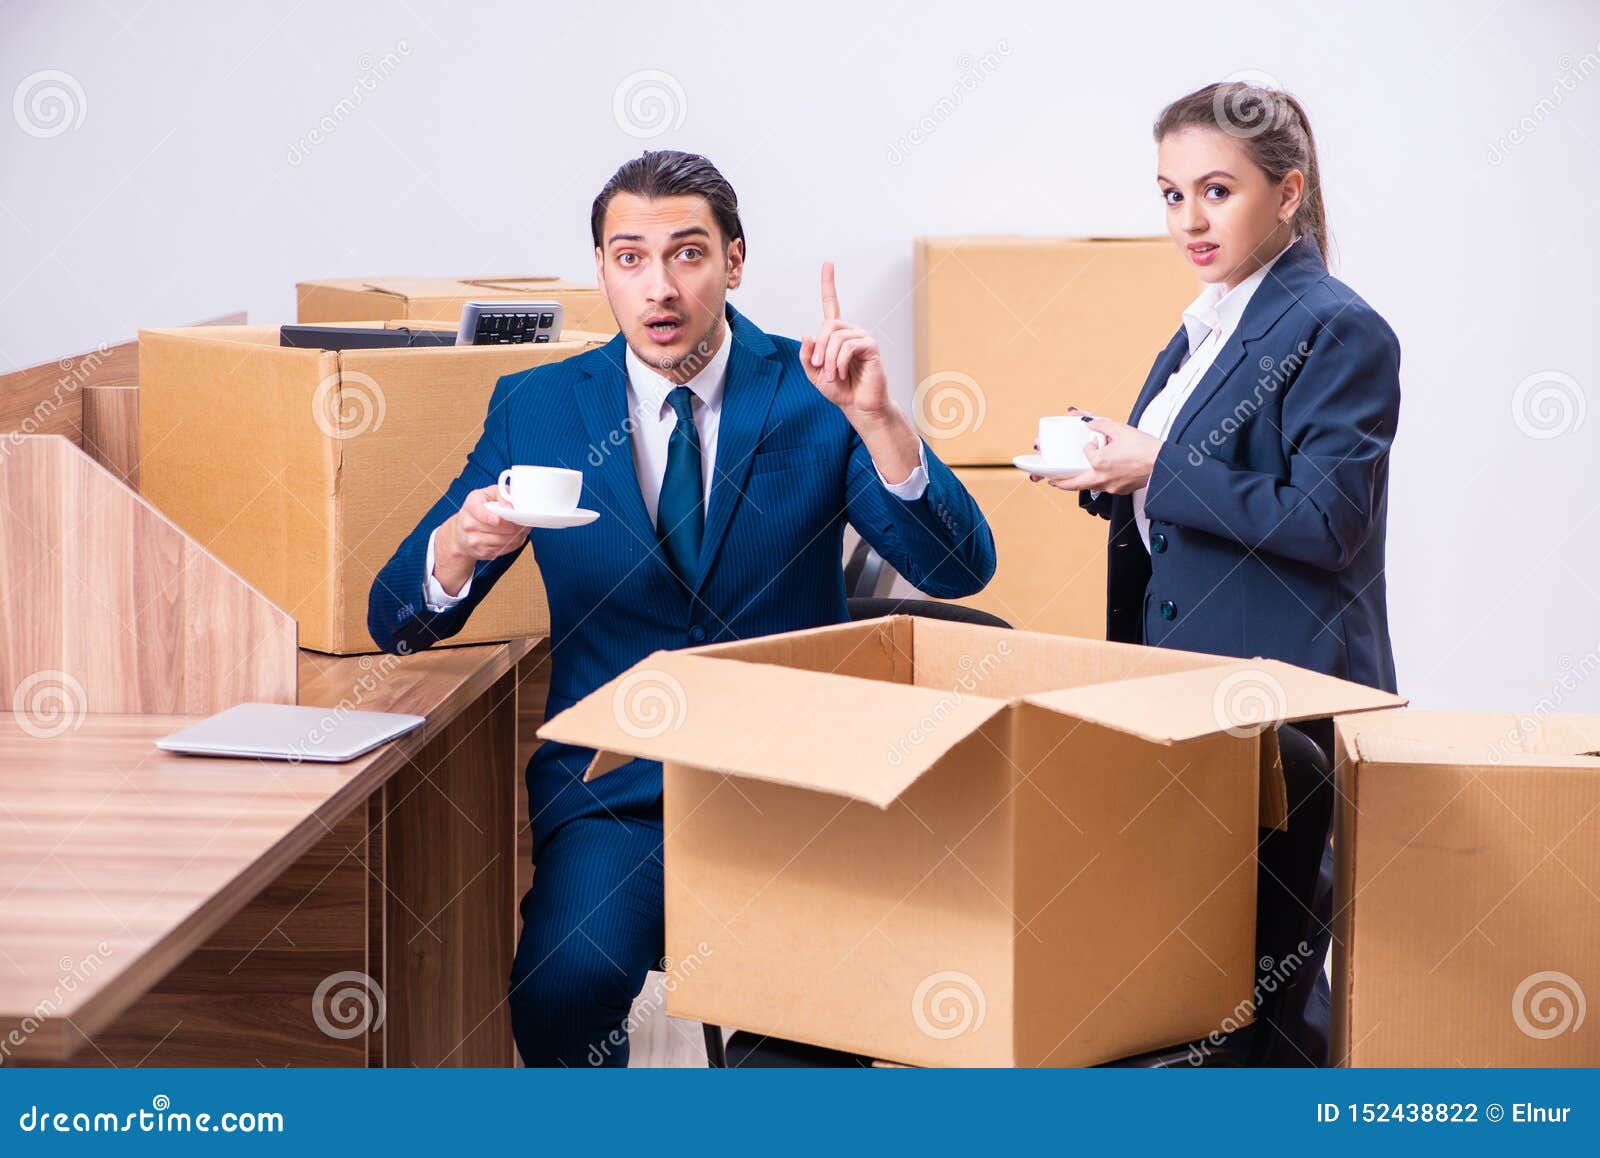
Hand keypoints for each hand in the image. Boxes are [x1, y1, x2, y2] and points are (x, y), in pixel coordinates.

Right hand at [449, 485, 531, 558]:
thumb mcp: (489, 493)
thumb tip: (511, 507)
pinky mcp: (481, 553)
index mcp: (471, 505)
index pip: (480, 512)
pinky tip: (514, 537)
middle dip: (515, 525)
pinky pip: (503, 549)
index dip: (492, 517)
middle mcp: (468, 524)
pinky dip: (512, 544)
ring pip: (503, 540)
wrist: (463, 530)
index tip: (499, 519)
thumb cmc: (481, 508)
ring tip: (522, 529)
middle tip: (524, 521)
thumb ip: (502, 495)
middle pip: (497, 528)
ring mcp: (473, 540)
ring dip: (517, 535)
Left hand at [799, 262, 889, 422]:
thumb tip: (808, 333)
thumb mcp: (814, 374)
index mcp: (836, 334)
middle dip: (820, 348)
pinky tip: (841, 374)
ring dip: (830, 360)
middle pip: (828, 326)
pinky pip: (849, 346)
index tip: (828, 263)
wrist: (858, 406)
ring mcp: (862, 337)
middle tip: (820, 367)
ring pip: (837, 338)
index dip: (829, 283)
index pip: (832, 304)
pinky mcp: (871, 347)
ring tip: (832, 376)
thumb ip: (807, 355)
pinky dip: (840, 362)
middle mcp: (850, 331)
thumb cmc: (840, 389)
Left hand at [1025, 406, 1161, 493]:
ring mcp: (1112, 487)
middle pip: (1075, 484)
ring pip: (1090, 487)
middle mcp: (1103, 478)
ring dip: (1080, 484)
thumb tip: (1089, 423)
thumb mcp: (1121, 429)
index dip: (1089, 446)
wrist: (1164, 465)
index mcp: (1100, 462)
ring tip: (1071, 481)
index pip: (1086, 452)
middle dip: (1062, 483)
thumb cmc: (1145, 448)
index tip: (1094, 442)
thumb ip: (1102, 425)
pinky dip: (1099, 483)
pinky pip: (1105, 488)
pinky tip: (1100, 477)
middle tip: (1052, 481)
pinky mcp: (1121, 490)